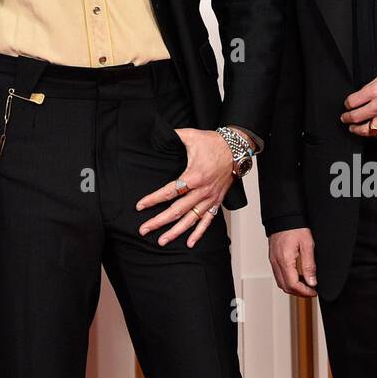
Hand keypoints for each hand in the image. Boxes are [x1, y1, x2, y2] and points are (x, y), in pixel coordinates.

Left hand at [136, 128, 234, 247]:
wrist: (236, 149)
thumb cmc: (213, 142)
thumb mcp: (191, 136)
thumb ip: (173, 135)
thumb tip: (159, 134)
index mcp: (194, 176)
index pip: (169, 191)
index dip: (153, 199)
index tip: (140, 206)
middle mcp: (202, 190)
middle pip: (177, 210)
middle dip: (159, 221)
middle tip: (144, 229)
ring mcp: (210, 198)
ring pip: (190, 219)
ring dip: (176, 232)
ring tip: (162, 241)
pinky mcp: (216, 201)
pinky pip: (207, 221)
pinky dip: (199, 233)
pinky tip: (189, 243)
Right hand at [269, 228, 316, 297]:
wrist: (284, 217)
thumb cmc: (295, 227)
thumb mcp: (307, 245)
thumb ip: (309, 265)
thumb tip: (312, 282)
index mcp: (285, 260)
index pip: (293, 285)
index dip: (304, 292)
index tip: (314, 292)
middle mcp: (276, 262)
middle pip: (285, 287)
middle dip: (299, 293)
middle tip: (311, 291)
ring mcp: (273, 261)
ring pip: (281, 282)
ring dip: (293, 287)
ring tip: (305, 285)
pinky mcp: (273, 258)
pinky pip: (278, 275)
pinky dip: (288, 280)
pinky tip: (297, 276)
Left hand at [340, 68, 376, 141]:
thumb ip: (370, 86)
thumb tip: (360, 95)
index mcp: (375, 91)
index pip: (352, 102)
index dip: (346, 104)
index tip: (347, 106)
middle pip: (356, 117)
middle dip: (347, 119)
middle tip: (345, 119)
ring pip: (367, 130)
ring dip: (357, 130)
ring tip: (354, 129)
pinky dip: (376, 135)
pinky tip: (373, 132)